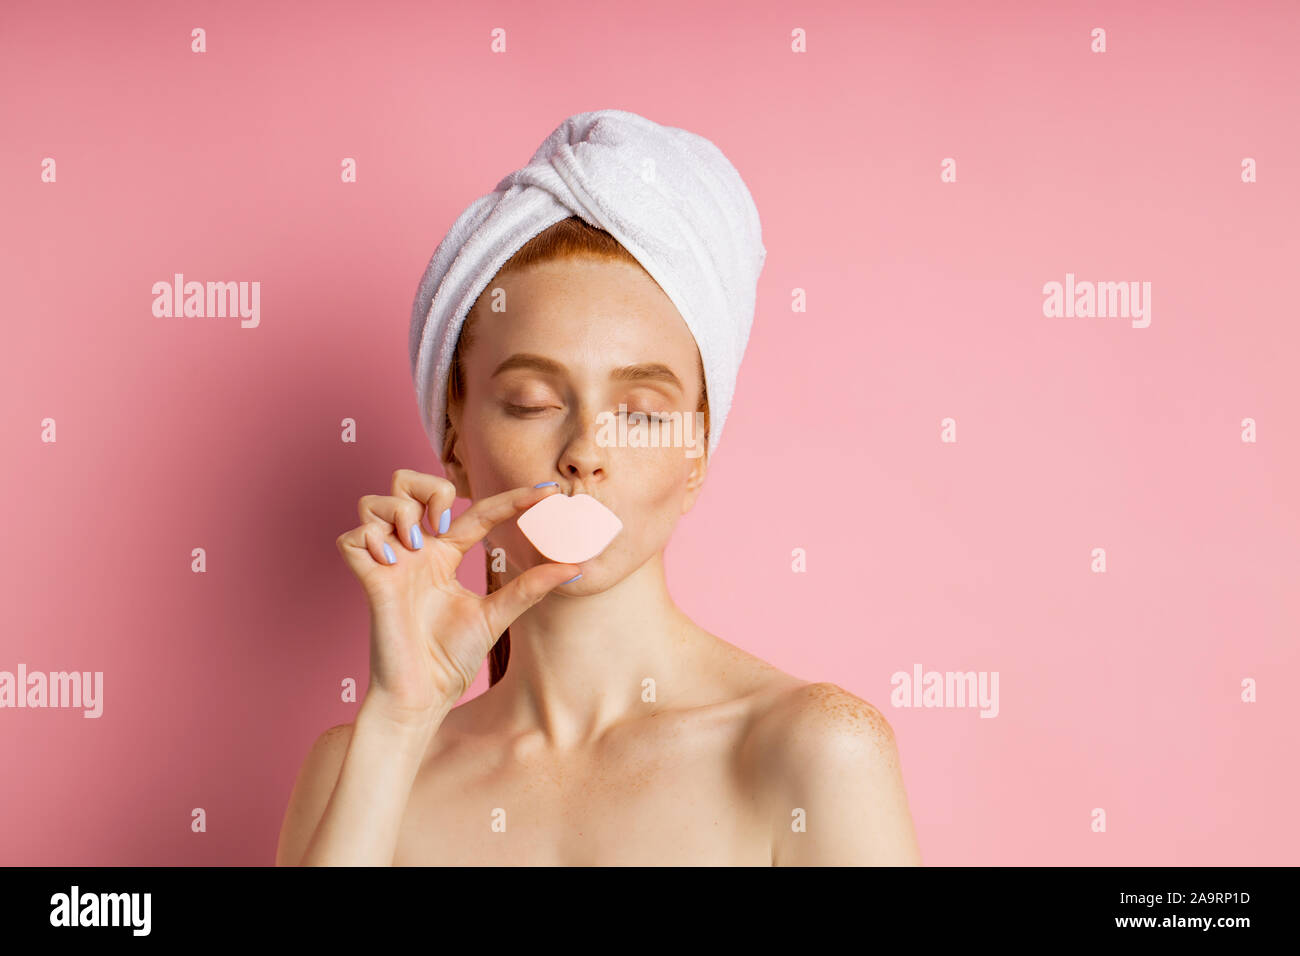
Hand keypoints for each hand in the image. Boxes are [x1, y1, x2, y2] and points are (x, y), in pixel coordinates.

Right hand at [335, 472, 579, 724]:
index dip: (511, 498)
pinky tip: (391, 562)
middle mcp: (416, 553)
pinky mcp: (368, 580)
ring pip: (376, 502)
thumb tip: (575, 567)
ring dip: (399, 511)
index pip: (477, 511)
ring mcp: (389, 563)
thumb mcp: (498, 614)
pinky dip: (371, 539)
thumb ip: (530, 587)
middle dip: (427, 488)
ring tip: (416, 543)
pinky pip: (353, 537)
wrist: (423, 696)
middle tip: (443, 522)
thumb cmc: (452, 660)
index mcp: (445, 556)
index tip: (547, 491)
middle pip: (407, 484)